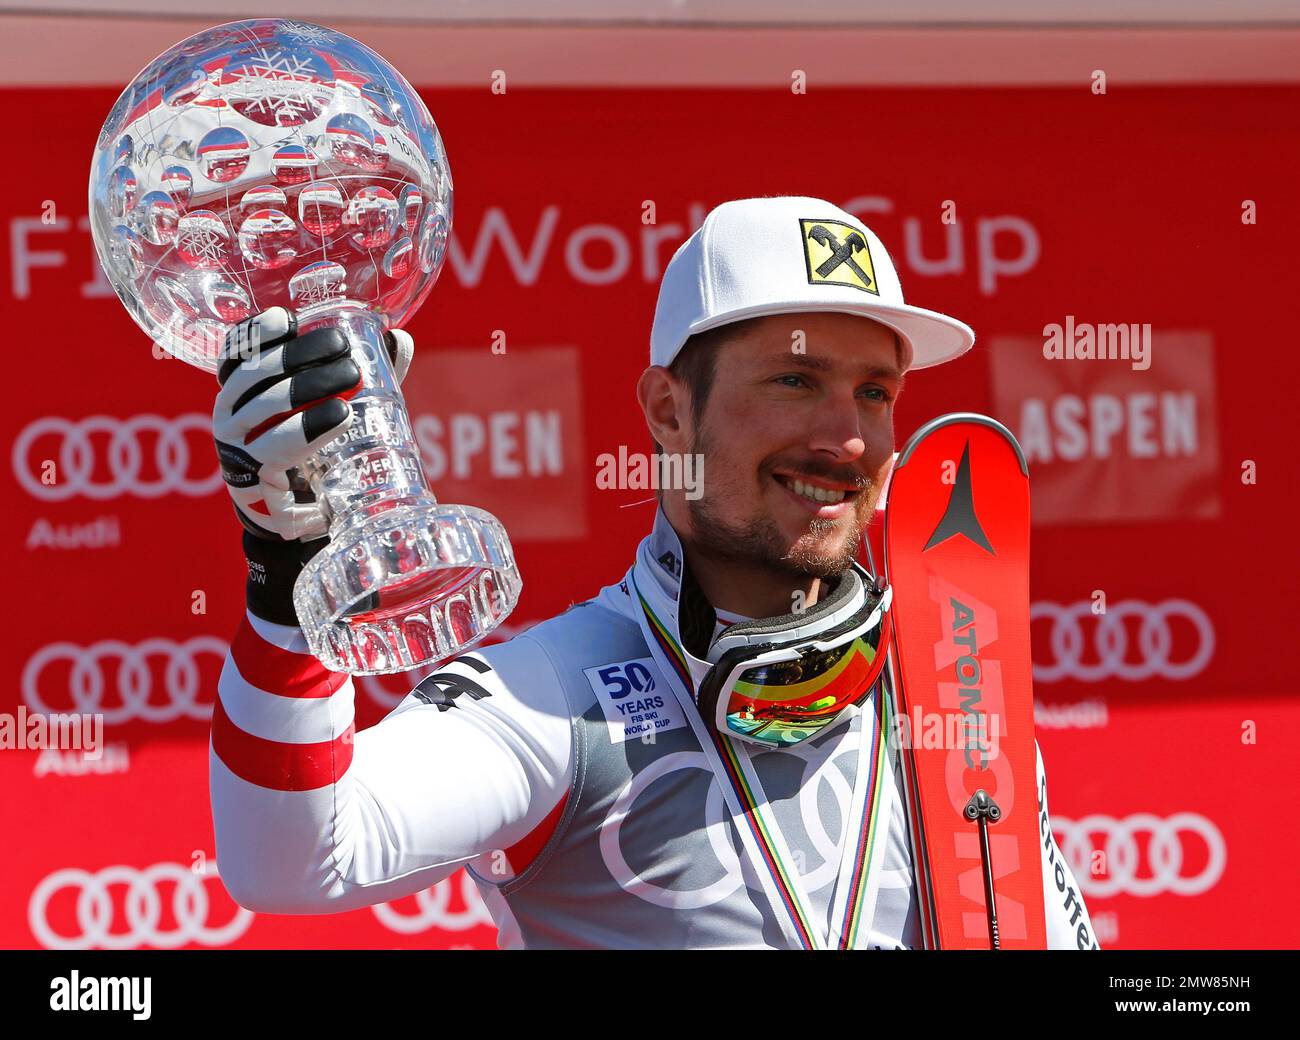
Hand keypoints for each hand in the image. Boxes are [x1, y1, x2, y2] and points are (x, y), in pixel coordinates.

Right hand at [213, 306, 414, 542]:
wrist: (297, 515)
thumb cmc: (311, 451)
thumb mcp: (331, 405)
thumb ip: (361, 372)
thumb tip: (399, 338)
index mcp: (241, 391)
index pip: (237, 352)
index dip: (257, 333)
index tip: (290, 319)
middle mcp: (229, 413)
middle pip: (253, 373)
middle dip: (299, 355)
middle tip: (342, 346)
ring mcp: (235, 445)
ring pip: (264, 405)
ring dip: (307, 386)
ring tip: (351, 376)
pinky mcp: (251, 476)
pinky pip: (276, 446)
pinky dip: (309, 427)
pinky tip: (340, 416)